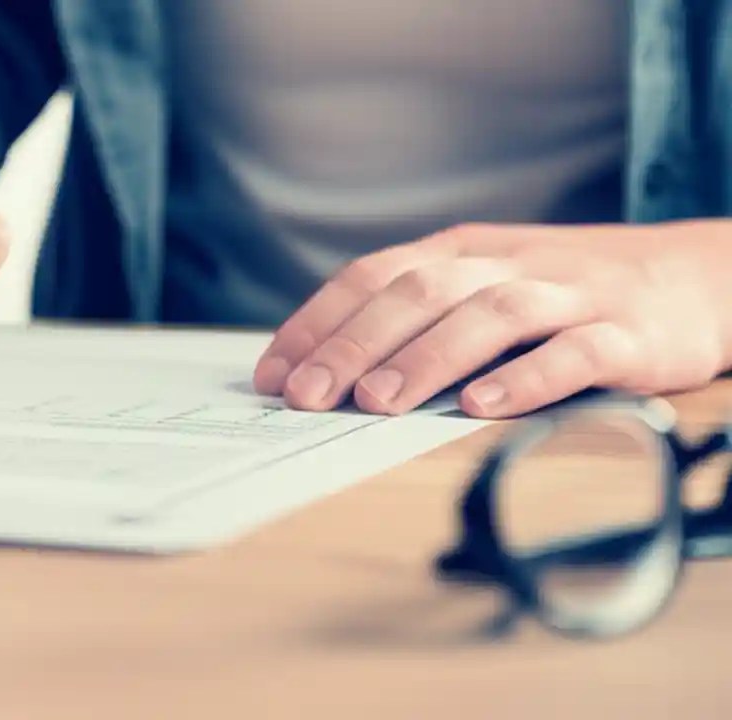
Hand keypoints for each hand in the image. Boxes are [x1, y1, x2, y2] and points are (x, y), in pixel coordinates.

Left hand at [253, 221, 731, 416]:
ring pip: (490, 316)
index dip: (319, 322)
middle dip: (353, 344)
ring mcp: (572, 294)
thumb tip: (324, 369)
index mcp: (465, 251)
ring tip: (377, 402)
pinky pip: (576, 354)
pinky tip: (483, 407)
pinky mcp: (629, 334)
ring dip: (427, 358)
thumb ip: (419, 315)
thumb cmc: (566, 294)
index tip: (272, 373)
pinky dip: (528, 378)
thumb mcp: (485, 284)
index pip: (374, 275)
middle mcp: (510, 263)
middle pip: (420, 292)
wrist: (698, 278)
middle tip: (305, 396)